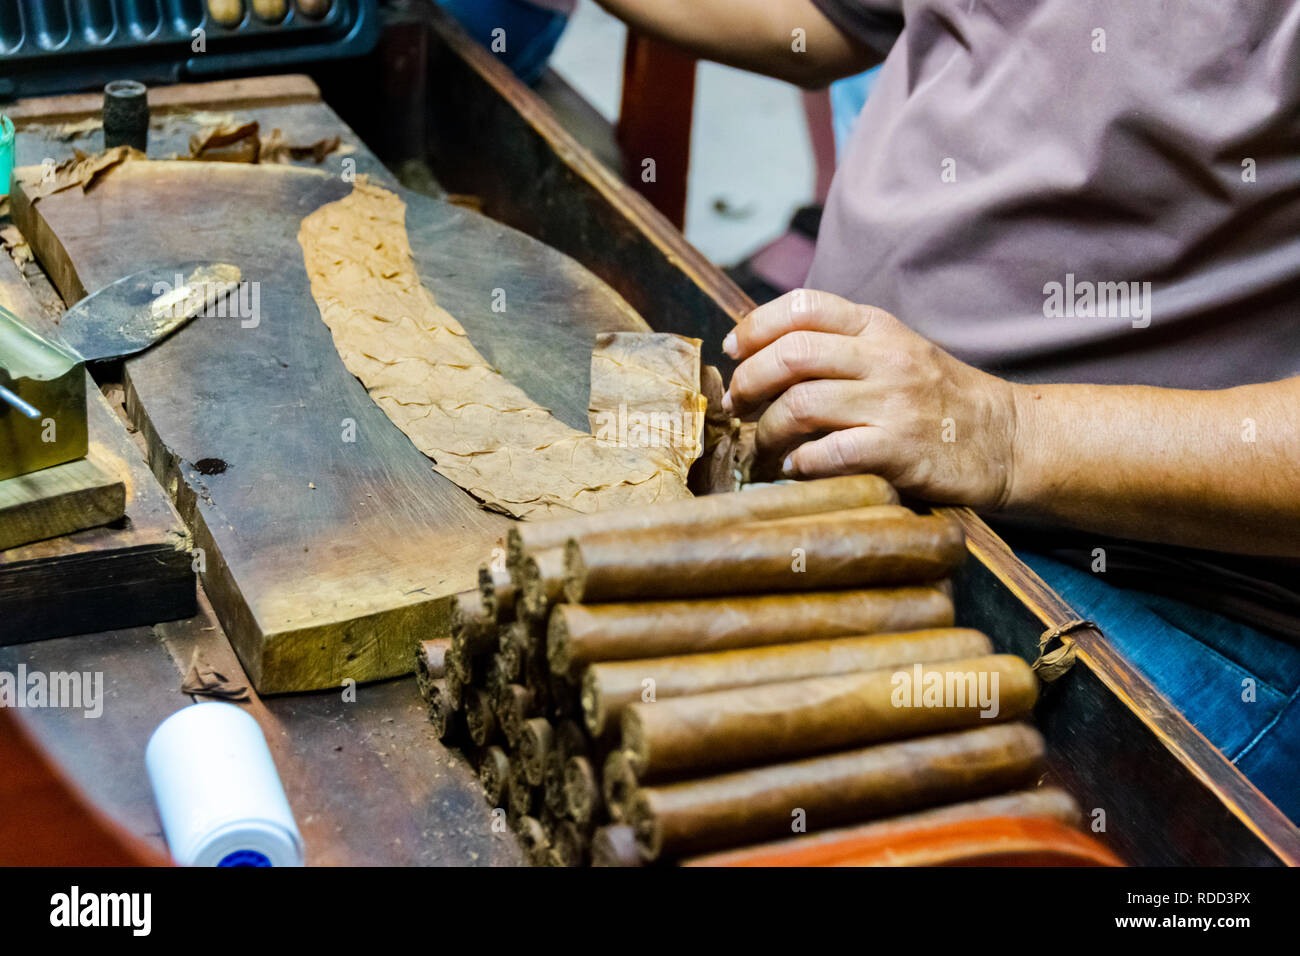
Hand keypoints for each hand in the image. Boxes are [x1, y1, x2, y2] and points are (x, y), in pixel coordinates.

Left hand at [722, 289, 1019, 509]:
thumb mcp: (894, 351)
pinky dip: (799, 462)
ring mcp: (893, 403)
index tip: (734, 352)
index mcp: (877, 327)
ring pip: (801, 405)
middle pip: (791, 355)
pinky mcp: (899, 450)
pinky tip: (795, 467)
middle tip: (738, 405)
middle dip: (749, 381)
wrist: (1007, 438)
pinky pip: (829, 453)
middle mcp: (884, 357)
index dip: (755, 327)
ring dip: (768, 430)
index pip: (802, 306)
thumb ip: (839, 346)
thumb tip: (761, 355)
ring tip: (765, 446)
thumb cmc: (937, 399)